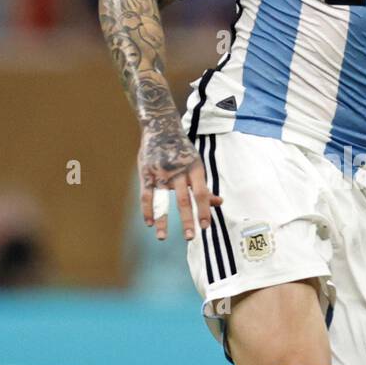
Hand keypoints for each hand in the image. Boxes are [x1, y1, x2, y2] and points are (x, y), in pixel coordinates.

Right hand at [137, 120, 219, 240]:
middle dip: (187, 219)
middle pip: (183, 199)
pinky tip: (149, 223)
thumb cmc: (182, 150)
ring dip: (163, 220)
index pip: (201, 193)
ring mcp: (161, 172)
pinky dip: (147, 210)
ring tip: (162, 238)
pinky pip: (146, 194)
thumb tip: (219, 203)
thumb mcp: (196, 164)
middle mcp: (178, 171)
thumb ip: (204, 185)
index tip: (205, 226)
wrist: (161, 126)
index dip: (204, 210)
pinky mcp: (146, 172)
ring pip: (162, 200)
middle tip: (190, 237)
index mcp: (195, 168)